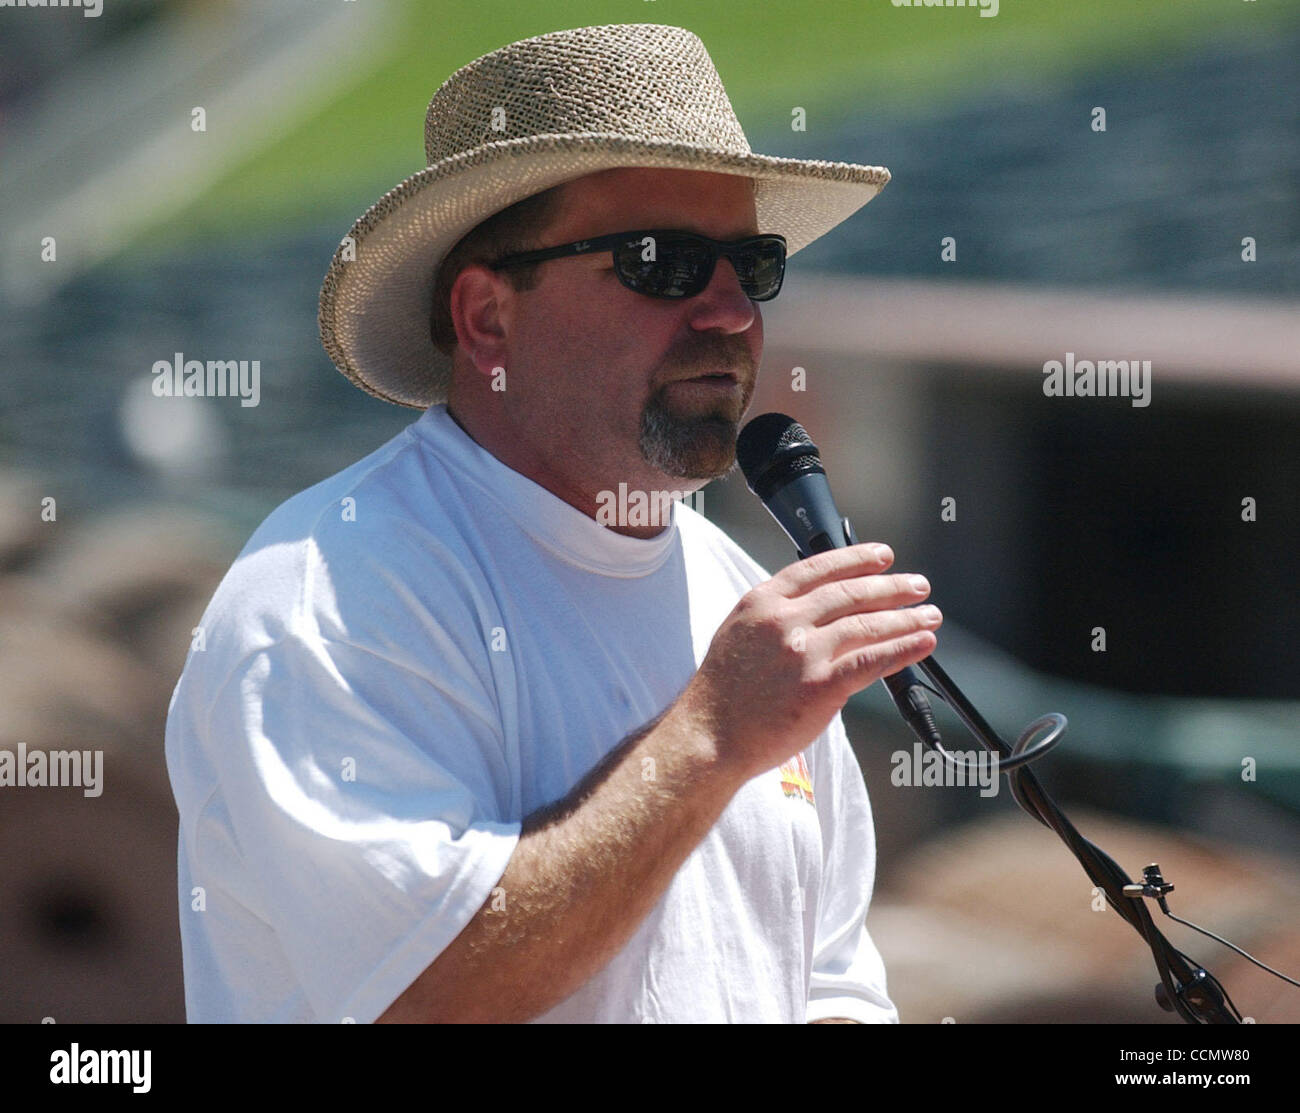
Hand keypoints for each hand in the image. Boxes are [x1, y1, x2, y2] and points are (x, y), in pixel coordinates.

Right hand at [679, 543, 939, 782]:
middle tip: (917, 585)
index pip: (818, 568)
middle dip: (890, 587)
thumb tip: (822, 617)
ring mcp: (803, 652)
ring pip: (866, 624)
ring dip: (905, 617)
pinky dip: (903, 649)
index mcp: (761, 602)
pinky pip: (872, 661)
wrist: (708, 736)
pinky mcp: (820, 685)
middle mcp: (784, 620)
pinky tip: (922, 643)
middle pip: (849, 593)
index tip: (882, 556)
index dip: (856, 559)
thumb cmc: (722, 695)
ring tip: (929, 615)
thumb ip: (776, 618)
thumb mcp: (739, 636)